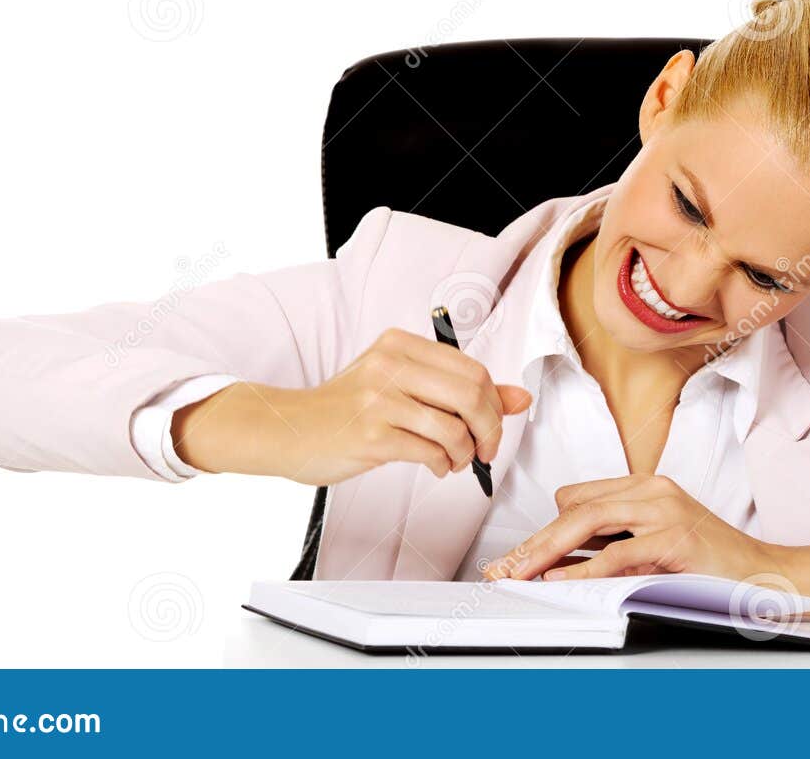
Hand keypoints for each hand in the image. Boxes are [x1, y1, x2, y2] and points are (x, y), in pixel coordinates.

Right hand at [171, 327, 531, 484]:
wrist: (289, 429)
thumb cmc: (348, 409)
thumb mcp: (403, 386)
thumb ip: (461, 390)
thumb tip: (519, 398)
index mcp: (400, 345)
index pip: (472, 369)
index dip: (493, 403)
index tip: (491, 427)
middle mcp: (390, 364)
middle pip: (470, 394)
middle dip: (489, 429)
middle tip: (484, 449)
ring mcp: (378, 399)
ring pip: (453, 426)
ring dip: (465, 453)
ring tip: (455, 460)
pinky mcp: (371, 435)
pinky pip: (429, 451)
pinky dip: (443, 464)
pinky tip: (435, 465)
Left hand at [480, 473, 809, 619]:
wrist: (765, 574)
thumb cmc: (710, 563)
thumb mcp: (655, 545)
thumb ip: (614, 543)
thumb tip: (559, 563)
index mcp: (645, 486)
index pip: (577, 497)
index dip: (544, 529)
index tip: (516, 558)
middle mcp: (652, 489)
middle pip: (574, 509)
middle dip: (534, 542)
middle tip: (504, 570)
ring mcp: (665, 509)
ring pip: (588, 522)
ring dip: (547, 551)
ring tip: (520, 574)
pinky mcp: (677, 536)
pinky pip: (618, 553)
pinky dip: (584, 570)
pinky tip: (562, 582)